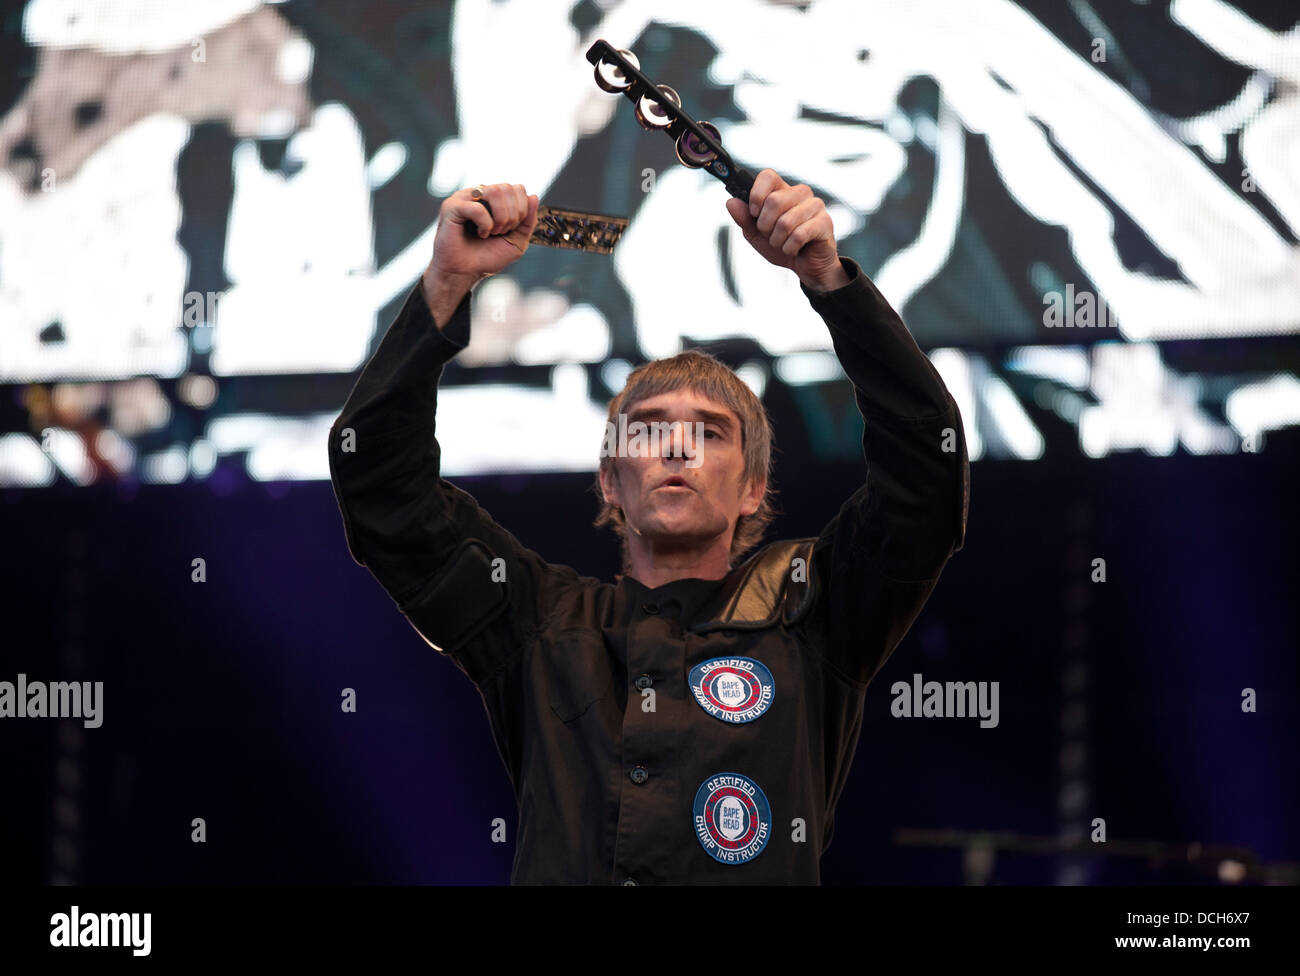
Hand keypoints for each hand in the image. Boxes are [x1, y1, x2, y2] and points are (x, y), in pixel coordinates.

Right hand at [430, 183, 539, 284]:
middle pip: (507, 188)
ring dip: (500, 218)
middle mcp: (479, 193)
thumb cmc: (488, 257)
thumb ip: (528, 221)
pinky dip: (485, 224)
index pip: (517, 189)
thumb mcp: (517, 241)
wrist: (466, 273)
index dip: (522, 210)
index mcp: (495, 199)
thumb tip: (533, 197)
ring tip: (491, 232)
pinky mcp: (451, 207)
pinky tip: (480, 234)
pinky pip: (477, 207)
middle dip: (512, 215)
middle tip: (500, 232)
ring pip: (495, 191)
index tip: (511, 229)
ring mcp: (464, 197)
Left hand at [725, 169, 847, 290]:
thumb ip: (744, 219)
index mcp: (783, 191)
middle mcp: (800, 193)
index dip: (757, 194)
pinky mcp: (825, 222)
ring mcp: (815, 205)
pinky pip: (799, 235)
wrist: (806, 266)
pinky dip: (789, 248)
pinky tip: (793, 249)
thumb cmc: (782, 246)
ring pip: (785, 221)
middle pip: (774, 201)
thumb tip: (731, 202)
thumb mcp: (756, 235)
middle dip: (765, 225)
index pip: (768, 176)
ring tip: (782, 244)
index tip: (753, 212)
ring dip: (777, 240)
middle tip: (769, 235)